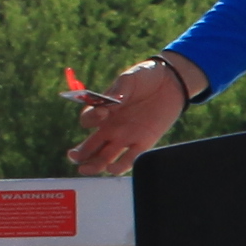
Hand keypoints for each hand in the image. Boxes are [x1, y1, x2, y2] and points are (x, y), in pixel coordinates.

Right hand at [69, 57, 194, 171]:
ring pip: (105, 157)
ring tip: (86, 169)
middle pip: (90, 146)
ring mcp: (126, 137)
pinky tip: (112, 168)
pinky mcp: (144, 143)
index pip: (87, 120)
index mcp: (103, 110)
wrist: (171, 82)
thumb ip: (119, 90)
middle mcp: (111, 127)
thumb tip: (111, 101)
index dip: (91, 119)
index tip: (103, 112)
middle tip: (74, 157)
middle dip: (80, 154)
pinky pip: (129, 159)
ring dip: (94, 165)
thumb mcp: (130, 78)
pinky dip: (119, 166)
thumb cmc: (146, 76)